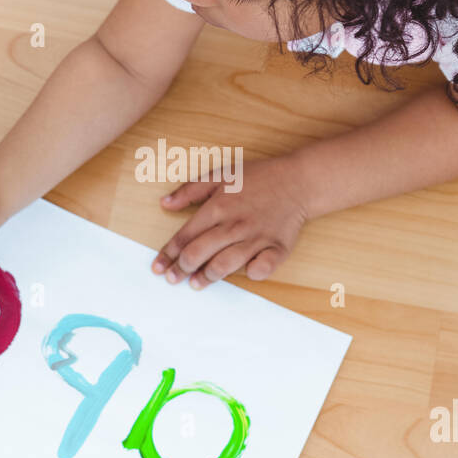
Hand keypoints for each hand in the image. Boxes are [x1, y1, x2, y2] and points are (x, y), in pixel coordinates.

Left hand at [151, 154, 308, 288]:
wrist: (298, 181)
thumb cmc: (259, 178)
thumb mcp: (221, 174)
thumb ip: (190, 190)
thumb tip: (165, 204)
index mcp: (218, 207)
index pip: (185, 236)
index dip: (168, 254)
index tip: (158, 267)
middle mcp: (234, 225)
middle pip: (200, 253)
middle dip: (182, 269)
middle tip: (174, 278)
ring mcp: (256, 238)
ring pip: (225, 264)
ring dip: (207, 277)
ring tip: (197, 283)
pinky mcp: (277, 248)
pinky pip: (263, 268)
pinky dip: (253, 273)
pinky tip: (245, 274)